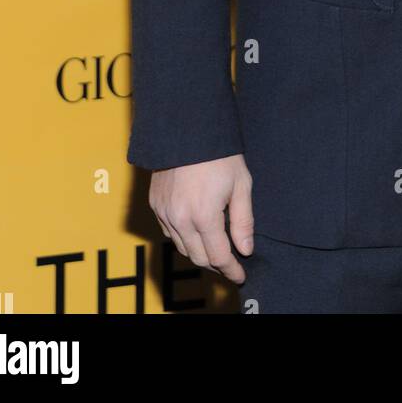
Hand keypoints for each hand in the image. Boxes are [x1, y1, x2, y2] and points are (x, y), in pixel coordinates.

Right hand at [149, 153, 253, 283]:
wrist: (188, 126)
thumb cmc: (220, 153)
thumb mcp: (241, 184)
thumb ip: (243, 221)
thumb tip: (246, 249)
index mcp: (204, 215)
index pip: (218, 256)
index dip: (231, 269)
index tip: (241, 275)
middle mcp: (180, 219)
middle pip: (198, 257)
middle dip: (216, 265)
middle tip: (231, 266)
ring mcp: (165, 212)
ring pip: (182, 247)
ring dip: (199, 253)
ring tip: (215, 252)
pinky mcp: (155, 204)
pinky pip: (169, 232)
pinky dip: (183, 238)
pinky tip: (196, 233)